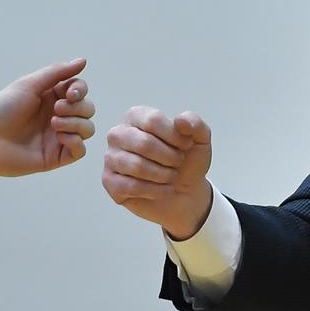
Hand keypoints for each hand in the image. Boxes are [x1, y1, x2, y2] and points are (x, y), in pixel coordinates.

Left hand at [0, 59, 95, 177]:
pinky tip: (59, 137)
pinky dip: (75, 142)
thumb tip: (83, 60)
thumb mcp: (30, 85)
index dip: (80, 90)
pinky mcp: (57, 157)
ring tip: (54, 124)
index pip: (80, 91)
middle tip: (56, 109)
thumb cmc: (1, 110)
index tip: (69, 93)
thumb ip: (58, 72)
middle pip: (88, 109)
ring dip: (76, 123)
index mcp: (51, 97)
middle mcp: (57, 116)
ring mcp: (58, 137)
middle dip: (77, 108)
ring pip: (88, 129)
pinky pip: (80, 150)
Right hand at [102, 106, 214, 239]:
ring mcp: (111, 158)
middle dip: (170, 158)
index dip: (175, 137)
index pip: (153, 121)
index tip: (186, 146)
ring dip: (163, 175)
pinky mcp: (109, 181)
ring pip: (137, 166)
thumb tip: (180, 120)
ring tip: (170, 176)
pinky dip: (154, 191)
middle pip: (144, 143)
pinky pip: (131, 186)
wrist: (185, 193)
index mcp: (136, 116)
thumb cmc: (187, 162)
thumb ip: (195, 124)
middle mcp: (118, 134)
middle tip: (177, 164)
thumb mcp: (200, 140)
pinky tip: (162, 189)